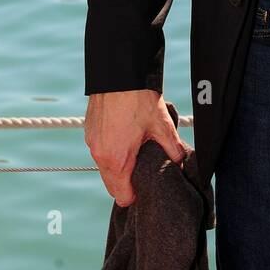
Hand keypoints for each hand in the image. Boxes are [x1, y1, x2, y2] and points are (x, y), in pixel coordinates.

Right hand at [84, 90, 190, 206]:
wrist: (119, 73)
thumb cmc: (139, 98)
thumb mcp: (162, 125)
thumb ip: (172, 149)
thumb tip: (181, 163)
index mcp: (116, 160)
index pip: (122, 197)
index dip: (138, 194)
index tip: (148, 185)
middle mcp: (99, 155)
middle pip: (112, 185)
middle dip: (128, 182)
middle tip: (145, 167)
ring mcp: (91, 142)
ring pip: (104, 168)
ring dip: (118, 165)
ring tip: (136, 149)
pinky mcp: (89, 131)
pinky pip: (99, 151)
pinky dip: (110, 150)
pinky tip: (124, 136)